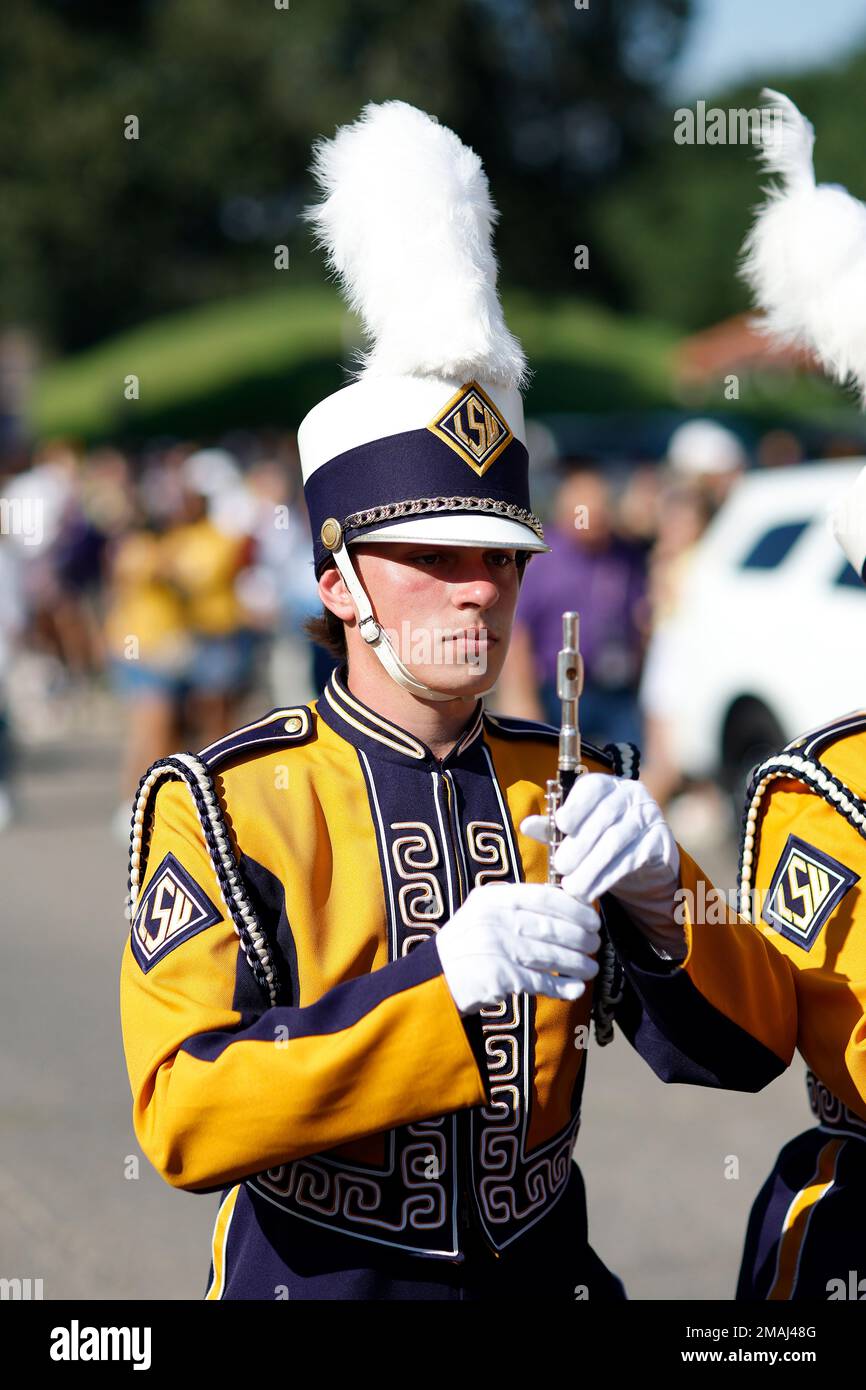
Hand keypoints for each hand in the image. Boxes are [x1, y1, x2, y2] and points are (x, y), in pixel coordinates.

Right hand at [435, 881, 600, 1014]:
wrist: (434, 979)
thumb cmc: (470, 945)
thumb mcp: (486, 914)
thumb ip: (519, 907)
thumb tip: (571, 905)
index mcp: (493, 898)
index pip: (545, 896)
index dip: (575, 908)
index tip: (593, 919)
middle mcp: (493, 919)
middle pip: (551, 927)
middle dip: (581, 938)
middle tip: (595, 946)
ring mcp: (495, 948)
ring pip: (550, 956)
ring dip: (577, 964)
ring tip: (590, 969)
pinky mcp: (498, 977)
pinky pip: (540, 982)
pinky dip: (561, 987)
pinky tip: (574, 990)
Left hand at [520, 775, 683, 952]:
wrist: (643, 858)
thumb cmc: (599, 837)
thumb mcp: (575, 830)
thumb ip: (552, 827)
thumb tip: (525, 825)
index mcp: (606, 785)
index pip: (592, 787)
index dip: (577, 804)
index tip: (561, 824)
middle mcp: (630, 795)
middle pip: (604, 817)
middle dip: (580, 844)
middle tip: (560, 866)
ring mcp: (648, 817)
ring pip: (617, 841)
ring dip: (592, 866)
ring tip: (572, 887)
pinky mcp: (660, 842)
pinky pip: (633, 859)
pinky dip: (609, 877)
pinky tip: (593, 890)